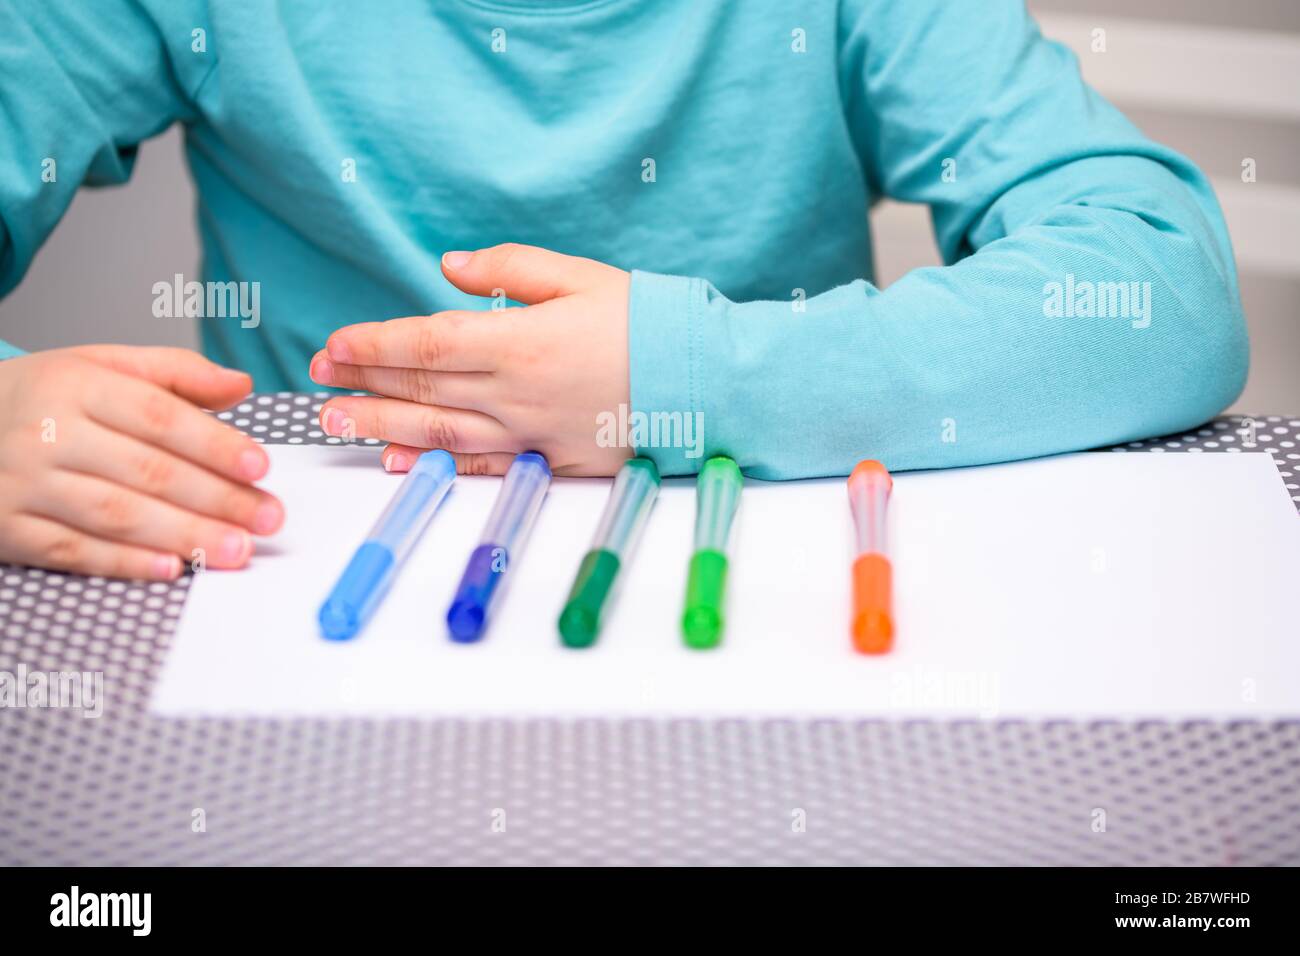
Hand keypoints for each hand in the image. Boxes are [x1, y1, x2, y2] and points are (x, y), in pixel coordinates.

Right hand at [0, 346, 282, 579]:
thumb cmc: (42, 397)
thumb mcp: (100, 365)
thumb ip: (175, 373)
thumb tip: (241, 385)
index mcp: (76, 385)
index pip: (159, 416)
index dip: (214, 443)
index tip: (261, 467)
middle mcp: (47, 433)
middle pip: (147, 470)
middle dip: (216, 498)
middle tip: (267, 518)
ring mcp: (24, 483)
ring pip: (116, 514)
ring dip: (184, 535)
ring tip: (236, 549)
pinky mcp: (9, 528)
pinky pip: (74, 550)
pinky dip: (126, 563)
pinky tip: (173, 568)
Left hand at [309, 243, 631, 475]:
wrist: (704, 384)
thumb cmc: (646, 322)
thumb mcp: (579, 276)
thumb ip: (508, 268)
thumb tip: (447, 266)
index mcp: (520, 341)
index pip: (426, 344)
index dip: (373, 346)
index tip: (334, 344)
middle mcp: (516, 392)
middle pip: (421, 388)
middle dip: (362, 382)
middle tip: (317, 379)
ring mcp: (530, 432)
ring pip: (438, 431)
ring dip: (380, 426)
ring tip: (335, 421)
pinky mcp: (548, 460)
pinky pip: (480, 465)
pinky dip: (435, 464)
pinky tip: (398, 461)